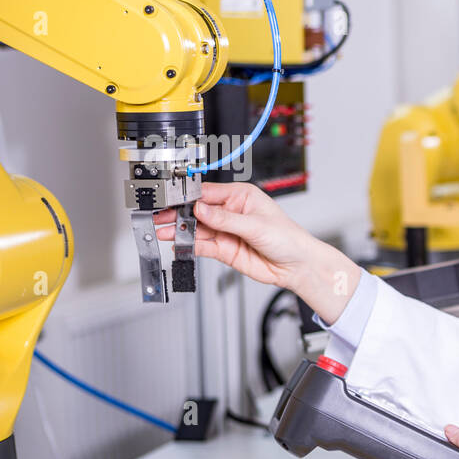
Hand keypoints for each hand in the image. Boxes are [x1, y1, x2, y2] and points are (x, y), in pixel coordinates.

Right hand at [154, 181, 358, 323]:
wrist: (297, 266)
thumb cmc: (288, 239)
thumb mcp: (256, 225)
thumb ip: (226, 220)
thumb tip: (201, 209)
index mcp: (241, 196)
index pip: (207, 192)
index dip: (188, 196)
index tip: (171, 198)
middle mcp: (231, 212)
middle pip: (197, 211)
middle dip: (178, 213)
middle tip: (160, 216)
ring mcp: (226, 231)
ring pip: (197, 229)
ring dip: (180, 230)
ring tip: (163, 232)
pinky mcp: (224, 249)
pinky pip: (202, 246)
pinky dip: (189, 246)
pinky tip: (178, 244)